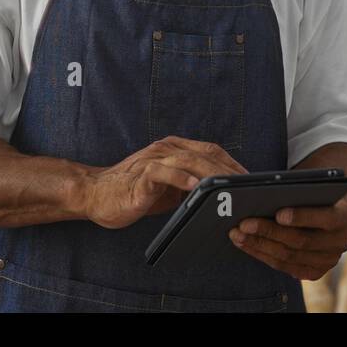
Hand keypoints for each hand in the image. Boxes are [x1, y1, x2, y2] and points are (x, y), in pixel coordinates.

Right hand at [83, 136, 246, 228]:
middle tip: (247, 187)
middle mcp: (165, 149)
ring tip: (229, 187)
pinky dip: (181, 179)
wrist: (96, 194)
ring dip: (211, 173)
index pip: (211, 151)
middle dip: (228, 170)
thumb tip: (219, 197)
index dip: (232, 163)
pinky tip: (196, 188)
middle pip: (205, 154)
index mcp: (174, 149)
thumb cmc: (134, 192)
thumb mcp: (169, 189)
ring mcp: (153, 160)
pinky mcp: (141, 176)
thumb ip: (190, 186)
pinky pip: (163, 172)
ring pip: (188, 160)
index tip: (250, 179)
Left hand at [229, 196, 346, 280]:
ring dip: (259, 246)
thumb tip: (262, 193)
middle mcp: (340, 242)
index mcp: (345, 216)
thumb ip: (298, 191)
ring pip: (289, 257)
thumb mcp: (314, 188)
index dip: (302, 217)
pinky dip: (263, 255)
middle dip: (269, 232)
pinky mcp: (315, 272)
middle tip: (244, 224)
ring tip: (237, 234)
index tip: (278, 213)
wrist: (332, 212)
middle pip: (301, 241)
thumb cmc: (315, 194)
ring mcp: (328, 260)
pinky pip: (285, 267)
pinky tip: (246, 245)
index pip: (325, 218)